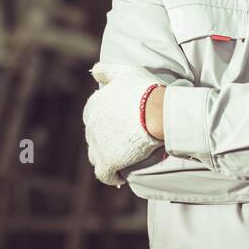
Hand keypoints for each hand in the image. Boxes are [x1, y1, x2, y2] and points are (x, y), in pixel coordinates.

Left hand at [82, 66, 162, 186]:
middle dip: (107, 141)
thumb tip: (94, 72)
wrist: (158, 113)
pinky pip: (104, 175)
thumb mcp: (125, 73)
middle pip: (95, 137)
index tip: (121, 128)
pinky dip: (112, 177)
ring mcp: (97, 144)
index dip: (107, 124)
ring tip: (124, 161)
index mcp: (93, 105)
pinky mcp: (107, 162)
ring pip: (96, 156)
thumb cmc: (145, 91)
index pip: (94, 117)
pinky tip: (121, 177)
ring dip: (107, 159)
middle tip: (126, 144)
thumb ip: (107, 71)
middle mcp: (90, 124)